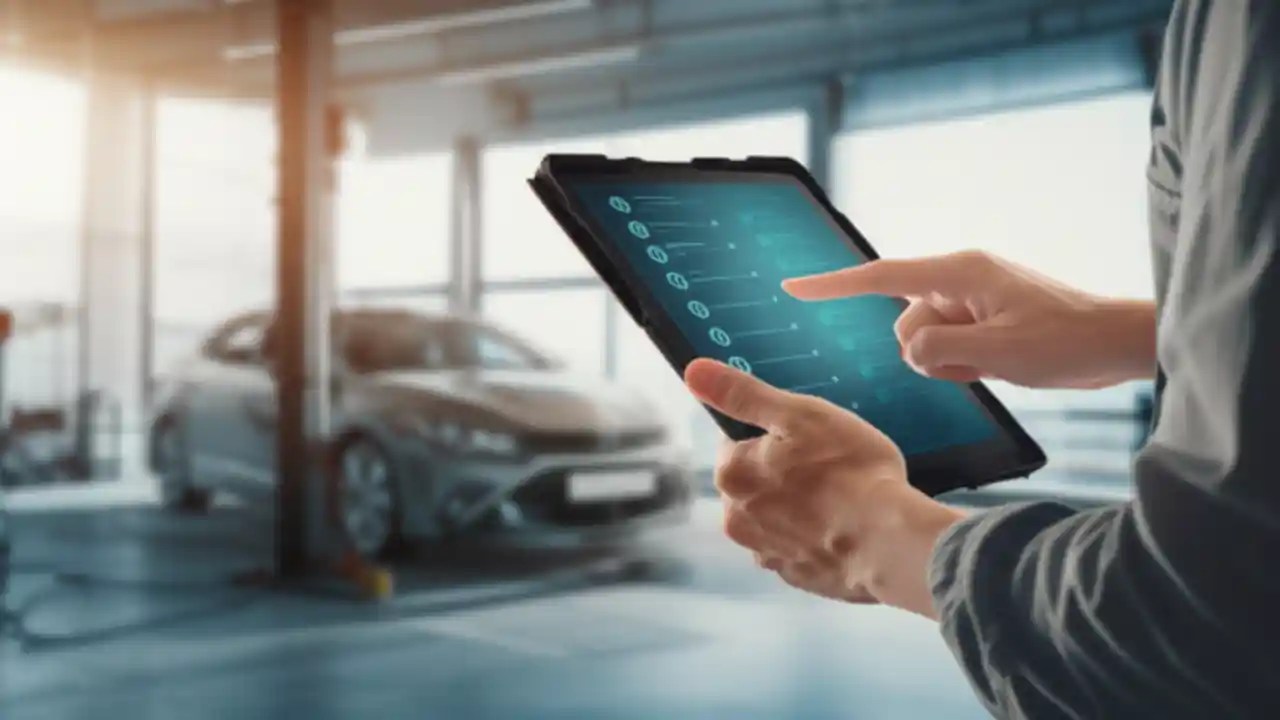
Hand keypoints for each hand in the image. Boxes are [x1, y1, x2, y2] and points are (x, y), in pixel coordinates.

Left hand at [685, 358, 964, 617]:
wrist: (889, 543)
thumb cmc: (849, 471)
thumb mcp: (798, 415)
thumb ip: (743, 394)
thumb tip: (694, 371)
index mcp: (731, 475)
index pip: (736, 443)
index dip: (772, 436)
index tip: (804, 439)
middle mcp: (736, 519)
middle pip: (754, 483)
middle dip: (782, 474)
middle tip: (828, 467)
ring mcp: (766, 552)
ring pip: (775, 517)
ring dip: (798, 509)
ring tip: (841, 499)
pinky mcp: (796, 577)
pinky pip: (799, 548)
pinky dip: (815, 538)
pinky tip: (844, 528)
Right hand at [783, 251, 1155, 389]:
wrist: (1115, 345)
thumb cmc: (1065, 341)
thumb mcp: (996, 351)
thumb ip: (937, 349)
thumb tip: (910, 349)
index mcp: (959, 273)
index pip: (880, 278)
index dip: (833, 285)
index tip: (794, 287)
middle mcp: (959, 279)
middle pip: (904, 323)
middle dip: (928, 352)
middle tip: (978, 359)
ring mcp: (971, 299)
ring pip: (924, 341)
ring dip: (949, 362)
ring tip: (996, 362)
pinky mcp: (981, 318)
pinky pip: (947, 347)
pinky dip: (964, 363)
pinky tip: (998, 364)